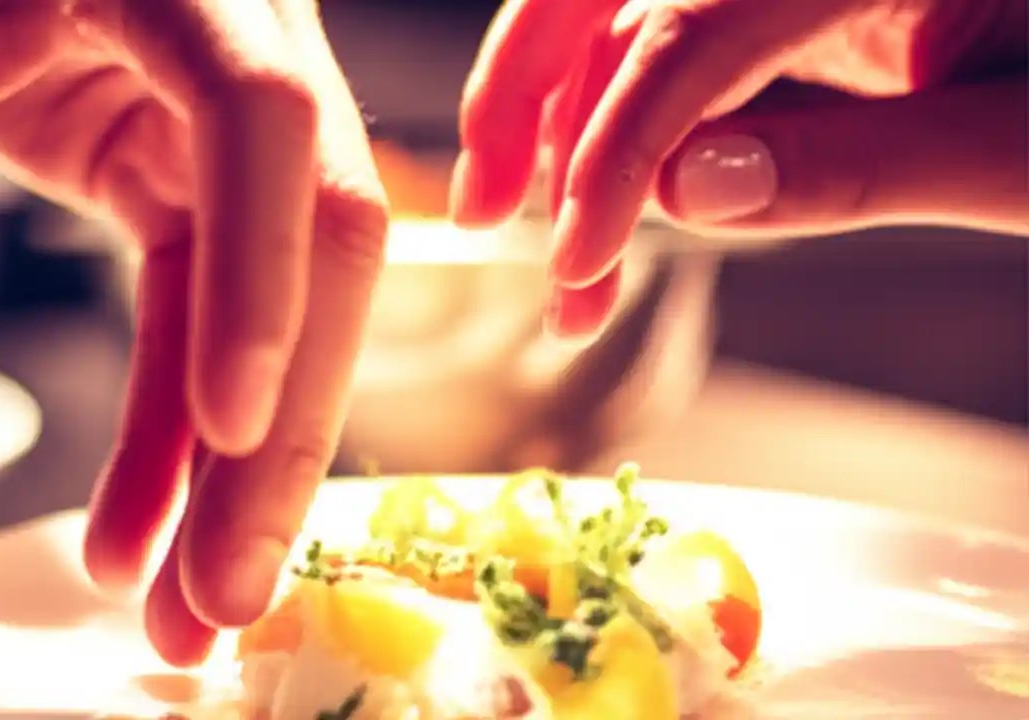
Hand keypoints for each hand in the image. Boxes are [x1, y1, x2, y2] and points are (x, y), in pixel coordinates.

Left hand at [0, 0, 387, 662]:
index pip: (260, 118)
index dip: (261, 270)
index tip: (228, 423)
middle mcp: (247, 56)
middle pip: (317, 249)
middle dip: (278, 432)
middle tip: (223, 594)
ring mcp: (225, 134)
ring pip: (281, 311)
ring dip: (237, 467)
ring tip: (183, 603)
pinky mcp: (189, 188)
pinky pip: (202, 322)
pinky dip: (176, 432)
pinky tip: (142, 527)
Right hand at [454, 0, 1027, 337]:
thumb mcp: (1019, 151)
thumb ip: (853, 168)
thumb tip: (683, 192)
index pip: (697, 29)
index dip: (615, 144)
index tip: (573, 254)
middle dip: (535, 96)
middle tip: (490, 210)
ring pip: (630, 22)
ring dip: (568, 132)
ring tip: (554, 250)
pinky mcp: (796, 14)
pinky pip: (678, 55)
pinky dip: (630, 135)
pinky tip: (609, 210)